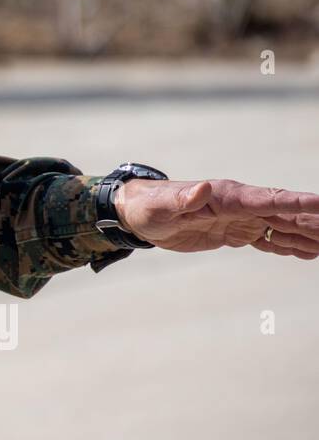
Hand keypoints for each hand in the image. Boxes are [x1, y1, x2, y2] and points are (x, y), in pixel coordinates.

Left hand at [115, 179, 318, 259]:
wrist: (138, 213)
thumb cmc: (148, 206)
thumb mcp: (162, 206)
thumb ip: (184, 199)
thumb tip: (203, 188)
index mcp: (227, 196)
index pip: (270, 199)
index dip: (299, 203)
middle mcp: (240, 205)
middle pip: (287, 214)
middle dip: (314, 222)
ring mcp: (240, 219)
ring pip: (284, 227)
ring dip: (309, 235)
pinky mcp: (234, 232)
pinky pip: (269, 239)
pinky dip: (290, 245)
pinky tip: (308, 251)